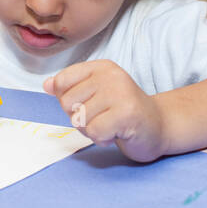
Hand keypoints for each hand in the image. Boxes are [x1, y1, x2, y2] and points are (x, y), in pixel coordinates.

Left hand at [43, 60, 165, 162]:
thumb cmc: (122, 112)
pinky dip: (102, 139)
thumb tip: (47, 85)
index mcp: (101, 67)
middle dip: (79, 118)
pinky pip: (94, 132)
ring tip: (110, 125)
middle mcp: (110, 75)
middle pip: (67, 102)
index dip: (67, 101)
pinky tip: (117, 133)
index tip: (88, 104)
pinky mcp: (127, 113)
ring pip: (79, 119)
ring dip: (91, 130)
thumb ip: (71, 88)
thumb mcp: (95, 94)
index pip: (61, 81)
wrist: (159, 126)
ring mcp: (120, 93)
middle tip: (102, 118)